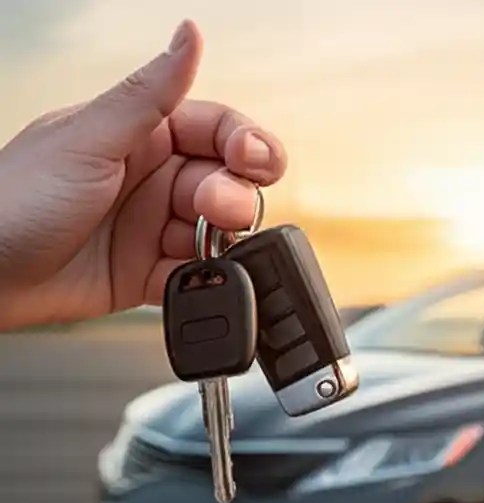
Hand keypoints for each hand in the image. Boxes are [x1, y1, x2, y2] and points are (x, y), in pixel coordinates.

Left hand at [0, 20, 286, 330]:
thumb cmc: (12, 200)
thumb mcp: (89, 140)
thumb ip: (150, 94)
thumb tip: (190, 34)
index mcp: (140, 135)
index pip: (219, 129)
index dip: (246, 143)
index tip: (252, 161)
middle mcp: (150, 179)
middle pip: (228, 181)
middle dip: (233, 196)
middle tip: (216, 209)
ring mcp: (149, 227)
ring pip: (219, 231)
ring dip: (220, 240)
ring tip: (193, 246)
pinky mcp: (146, 273)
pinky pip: (197, 275)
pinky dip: (203, 279)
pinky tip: (189, 274)